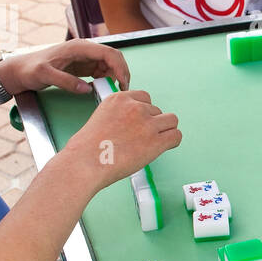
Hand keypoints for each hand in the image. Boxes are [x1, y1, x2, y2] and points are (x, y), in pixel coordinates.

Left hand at [0, 40, 130, 96]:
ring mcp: (84, 57)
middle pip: (113, 57)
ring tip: (111, 91)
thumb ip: (66, 81)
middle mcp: (84, 49)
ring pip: (109, 65)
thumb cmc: (30, 69)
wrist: (20, 70)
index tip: (123, 83)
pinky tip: (100, 89)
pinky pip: (101, 71)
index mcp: (79, 47)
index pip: (108, 53)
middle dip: (121, 72)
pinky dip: (105, 80)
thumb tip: (87, 89)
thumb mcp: (45, 75)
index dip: (120, 67)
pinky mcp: (83, 65)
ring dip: (114, 77)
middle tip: (122, 90)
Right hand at [62, 90, 181, 189]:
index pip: (144, 98)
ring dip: (164, 131)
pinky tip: (163, 147)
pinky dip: (172, 142)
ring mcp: (147, 123)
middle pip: (157, 110)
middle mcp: (135, 107)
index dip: (144, 112)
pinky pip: (176, 136)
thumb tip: (133, 124)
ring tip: (153, 143)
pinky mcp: (156, 141)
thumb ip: (120, 115)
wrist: (86, 162)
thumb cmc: (87, 148)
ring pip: (171, 121)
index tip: (140, 123)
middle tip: (142, 138)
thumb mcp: (101, 117)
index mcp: (119, 99)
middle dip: (152, 123)